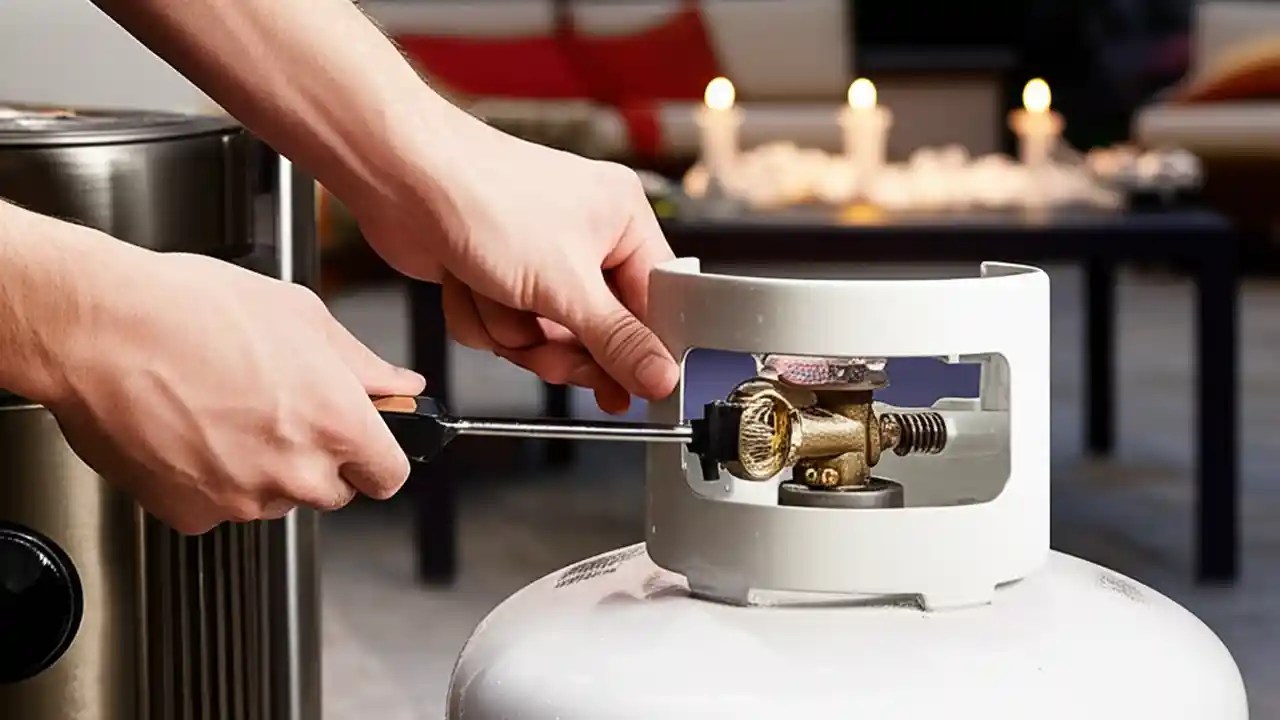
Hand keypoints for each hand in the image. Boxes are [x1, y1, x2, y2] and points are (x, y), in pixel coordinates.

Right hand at [37, 231, 422, 533]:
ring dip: (263, 469)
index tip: (365, 444)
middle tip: (281, 411)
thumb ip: (363, 364)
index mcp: (336, 424)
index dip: (378, 456)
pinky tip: (191, 433)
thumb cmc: (192, 311)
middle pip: (333, 491)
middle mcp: (296, 472)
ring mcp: (242, 500)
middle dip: (318, 459)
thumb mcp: (302, 315)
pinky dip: (210, 482)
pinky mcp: (191, 514)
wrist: (100, 329)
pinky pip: (218, 508)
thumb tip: (400, 385)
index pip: (389, 475)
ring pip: (274, 499)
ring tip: (226, 409)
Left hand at [353, 116, 679, 413]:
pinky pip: (502, 331)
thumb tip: (660, 375)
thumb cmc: (484, 197)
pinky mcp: (496, 277)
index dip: (642, 352)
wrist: (401, 176)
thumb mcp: (566, 285)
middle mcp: (585, 237)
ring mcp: (538, 259)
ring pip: (543, 339)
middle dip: (558, 346)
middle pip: (596, 333)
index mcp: (622, 219)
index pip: (655, 304)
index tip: (633, 390)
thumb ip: (617, 340)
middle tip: (546, 354)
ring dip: (510, 330)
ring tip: (494, 295)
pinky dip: (479, 319)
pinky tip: (467, 286)